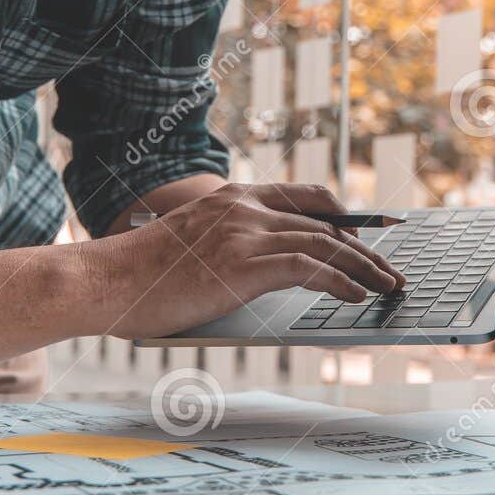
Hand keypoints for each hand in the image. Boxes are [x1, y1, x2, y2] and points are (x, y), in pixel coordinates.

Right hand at [91, 183, 405, 339]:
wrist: (104, 279)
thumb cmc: (138, 274)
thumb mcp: (189, 245)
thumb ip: (227, 246)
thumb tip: (257, 273)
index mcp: (231, 197)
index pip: (304, 197)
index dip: (344, 215)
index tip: (368, 235)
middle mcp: (243, 207)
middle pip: (324, 222)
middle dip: (365, 248)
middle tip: (389, 271)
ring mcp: (244, 232)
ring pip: (325, 243)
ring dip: (364, 268)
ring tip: (387, 288)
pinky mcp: (243, 263)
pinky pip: (309, 268)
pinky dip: (341, 282)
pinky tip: (357, 296)